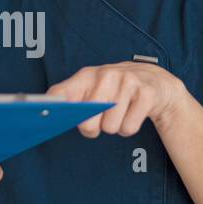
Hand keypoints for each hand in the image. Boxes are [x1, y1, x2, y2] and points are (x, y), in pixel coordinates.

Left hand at [47, 62, 185, 137]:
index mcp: (86, 76)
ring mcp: (128, 82)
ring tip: (121, 112)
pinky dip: (129, 128)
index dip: (53, 110)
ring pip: (110, 127)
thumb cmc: (115, 90)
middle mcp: (106, 75)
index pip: (61, 94)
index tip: (47, 120)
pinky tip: (133, 113)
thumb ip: (70, 100)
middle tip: (102, 119)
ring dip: (115, 127)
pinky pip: (129, 128)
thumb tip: (51, 113)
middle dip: (94, 128)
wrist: (154, 82)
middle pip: (86, 123)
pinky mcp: (147, 93)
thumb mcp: (92, 89)